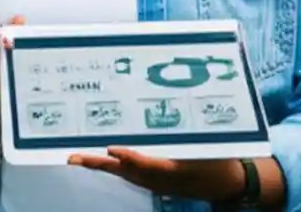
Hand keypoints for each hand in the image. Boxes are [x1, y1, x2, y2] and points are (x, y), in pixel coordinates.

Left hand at [68, 147, 244, 202]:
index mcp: (175, 172)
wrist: (227, 184)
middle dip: (98, 165)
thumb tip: (171, 116)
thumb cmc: (219, 162)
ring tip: (77, 157)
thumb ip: (189, 137)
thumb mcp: (208, 147)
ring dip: (101, 166)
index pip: (148, 166)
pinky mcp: (155, 183)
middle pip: (124, 173)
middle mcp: (161, 181)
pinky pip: (131, 175)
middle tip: (73, 158)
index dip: (129, 158)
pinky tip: (103, 159)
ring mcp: (156, 184)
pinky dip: (115, 168)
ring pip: (124, 175)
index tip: (112, 150)